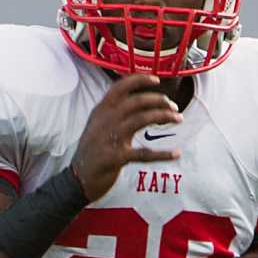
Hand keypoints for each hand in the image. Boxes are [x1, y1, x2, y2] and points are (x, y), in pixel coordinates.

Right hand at [71, 73, 182, 200]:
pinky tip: (176, 153)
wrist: (78, 178)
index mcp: (101, 111)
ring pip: (142, 119)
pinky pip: (144, 154)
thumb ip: (112, 112)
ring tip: (179, 119)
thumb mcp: (96, 125)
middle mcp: (106, 120)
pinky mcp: (117, 158)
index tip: (157, 80)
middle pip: (136, 102)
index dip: (139, 80)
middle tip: (174, 107)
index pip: (119, 87)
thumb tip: (135, 100)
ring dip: (164, 117)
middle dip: (159, 100)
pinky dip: (163, 154)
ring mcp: (111, 138)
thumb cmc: (92, 150)